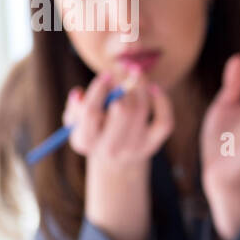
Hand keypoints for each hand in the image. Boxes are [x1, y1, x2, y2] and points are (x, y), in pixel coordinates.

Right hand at [65, 69, 172, 239]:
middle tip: (126, 69)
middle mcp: (109, 147)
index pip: (90, 116)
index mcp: (86, 142)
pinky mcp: (153, 147)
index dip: (99, 93)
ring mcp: (134, 149)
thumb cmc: (95, 140)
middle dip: (125, 87)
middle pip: (122, 112)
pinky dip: (164, 106)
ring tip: (137, 76)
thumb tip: (75, 95)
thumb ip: (75, 112)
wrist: (117, 170)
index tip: (105, 76)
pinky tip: (156, 92)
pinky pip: (163, 125)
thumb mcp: (79, 130)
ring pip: (141, 114)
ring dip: (141, 91)